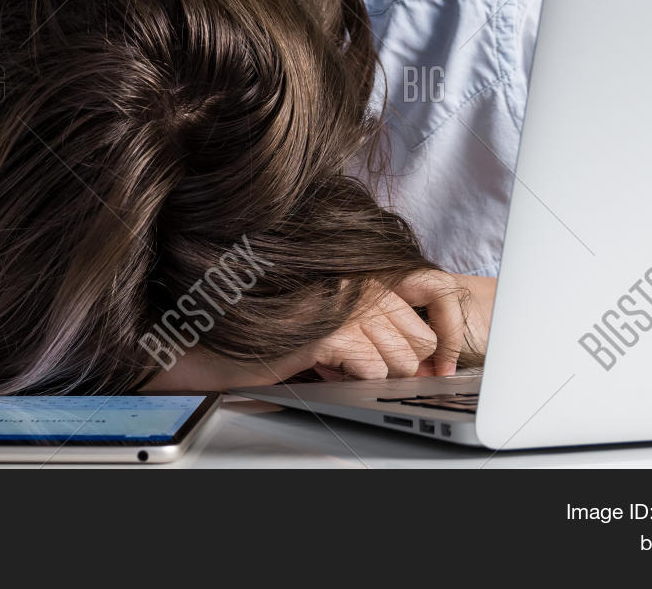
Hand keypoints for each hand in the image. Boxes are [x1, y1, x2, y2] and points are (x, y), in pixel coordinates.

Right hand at [146, 271, 495, 391]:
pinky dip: (355, 380)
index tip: (412, 370)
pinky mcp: (327, 330)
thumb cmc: (279, 331)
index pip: (425, 318)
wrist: (225, 342)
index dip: (422, 353)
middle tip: (364, 369)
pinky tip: (327, 368)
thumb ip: (375, 322)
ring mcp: (343, 302)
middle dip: (398, 367)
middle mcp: (358, 280)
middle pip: (419, 342)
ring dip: (374, 376)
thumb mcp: (335, 317)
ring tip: (340, 366)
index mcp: (364, 271)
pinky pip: (371, 368)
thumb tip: (420, 356)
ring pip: (399, 360)